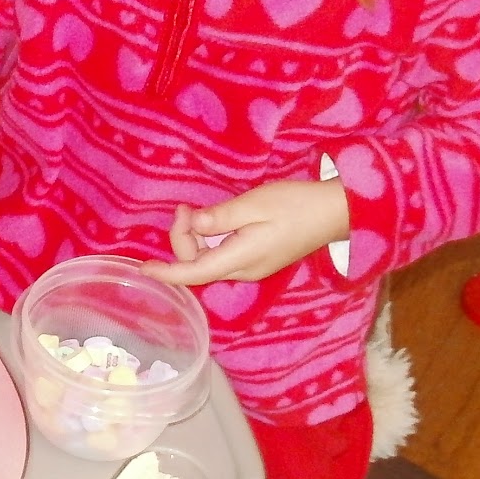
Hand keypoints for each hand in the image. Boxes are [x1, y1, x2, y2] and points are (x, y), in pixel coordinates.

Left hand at [144, 180, 349, 285]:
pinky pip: (221, 253)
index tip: (143, 268)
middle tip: (186, 207)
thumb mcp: (254, 204)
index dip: (167, 273)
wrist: (336, 212)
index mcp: (241, 259)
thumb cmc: (295, 205)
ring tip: (197, 209)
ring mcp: (251, 266)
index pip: (195, 273)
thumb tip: (194, 223)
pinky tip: (212, 219)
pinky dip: (209, 238)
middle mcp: (244, 269)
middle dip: (183, 238)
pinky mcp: (257, 258)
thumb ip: (220, 217)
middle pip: (197, 264)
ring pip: (208, 259)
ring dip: (195, 237)